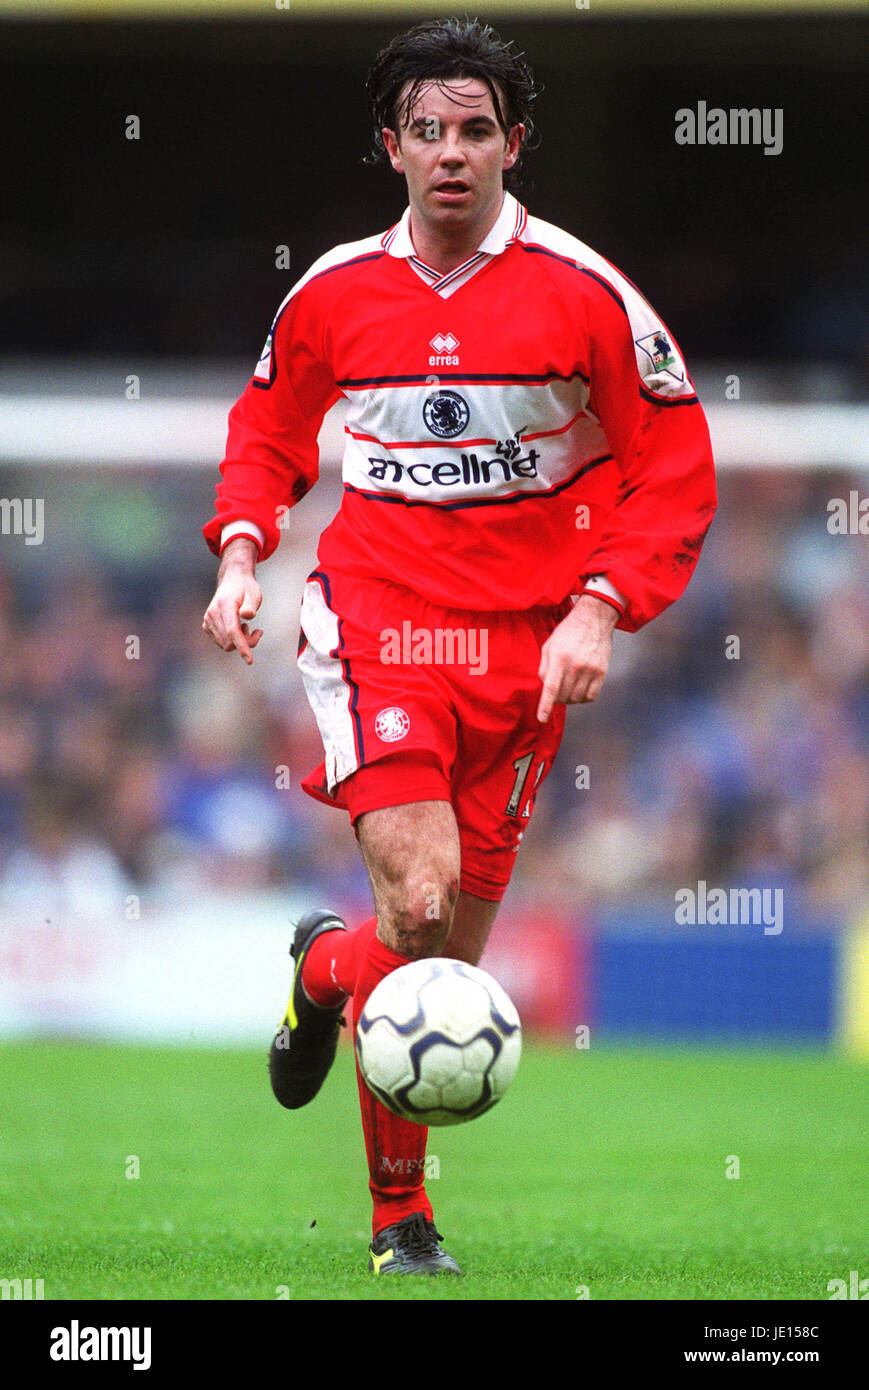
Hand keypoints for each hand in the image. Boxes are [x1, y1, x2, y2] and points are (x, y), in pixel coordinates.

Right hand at [202, 538, 262, 664]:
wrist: (233, 580)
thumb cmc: (246, 588)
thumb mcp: (254, 594)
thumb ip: (250, 606)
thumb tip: (247, 615)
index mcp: (224, 605)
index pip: (232, 632)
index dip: (242, 647)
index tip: (250, 660)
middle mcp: (212, 614)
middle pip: (230, 642)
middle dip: (246, 642)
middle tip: (257, 632)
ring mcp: (208, 620)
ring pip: (225, 644)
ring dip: (240, 641)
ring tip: (246, 626)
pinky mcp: (207, 625)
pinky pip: (222, 642)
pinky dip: (233, 640)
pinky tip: (239, 627)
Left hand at [536, 593, 617, 722]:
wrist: (593, 620)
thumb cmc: (567, 632)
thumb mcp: (548, 646)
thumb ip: (544, 668)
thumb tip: (545, 687)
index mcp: (559, 658)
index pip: (551, 688)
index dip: (545, 705)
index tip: (542, 719)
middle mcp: (575, 665)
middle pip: (563, 696)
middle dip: (556, 699)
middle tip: (556, 692)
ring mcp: (590, 669)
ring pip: (577, 698)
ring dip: (569, 699)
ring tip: (568, 688)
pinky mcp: (602, 672)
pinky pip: (591, 695)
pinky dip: (583, 698)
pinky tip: (579, 689)